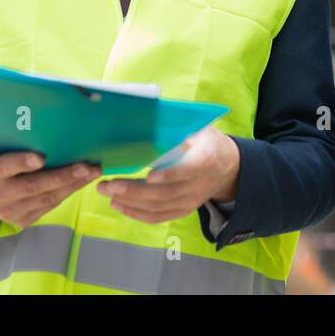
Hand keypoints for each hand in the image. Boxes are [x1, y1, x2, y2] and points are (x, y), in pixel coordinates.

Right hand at [0, 152, 99, 227]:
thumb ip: (16, 148)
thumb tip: (50, 133)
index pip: (5, 166)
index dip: (23, 162)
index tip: (41, 157)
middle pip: (33, 186)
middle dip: (63, 176)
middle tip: (86, 166)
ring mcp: (10, 212)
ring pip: (46, 198)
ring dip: (73, 185)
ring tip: (92, 172)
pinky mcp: (22, 221)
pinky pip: (49, 206)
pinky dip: (67, 192)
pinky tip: (81, 182)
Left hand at [97, 126, 240, 223]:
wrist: (227, 166)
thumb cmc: (206, 141)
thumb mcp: (199, 129)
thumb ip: (178, 129)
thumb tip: (148, 118)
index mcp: (205, 160)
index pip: (187, 171)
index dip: (169, 175)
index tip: (148, 175)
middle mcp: (199, 185)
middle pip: (165, 193)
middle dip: (133, 190)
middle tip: (108, 185)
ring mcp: (190, 201)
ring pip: (158, 206)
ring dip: (130, 201)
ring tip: (107, 192)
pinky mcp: (182, 210)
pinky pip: (158, 216)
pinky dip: (136, 213)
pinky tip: (119, 205)